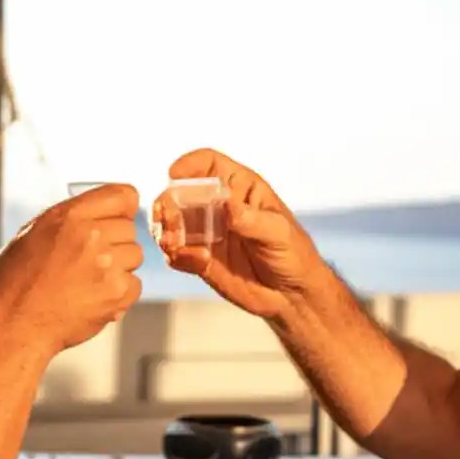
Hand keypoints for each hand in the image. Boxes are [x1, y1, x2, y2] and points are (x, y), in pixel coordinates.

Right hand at [0, 183, 142, 353]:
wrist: (12, 325)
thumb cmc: (15, 282)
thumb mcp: (34, 232)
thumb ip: (72, 219)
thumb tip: (100, 214)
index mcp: (70, 216)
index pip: (124, 196)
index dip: (122, 209)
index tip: (116, 219)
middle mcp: (92, 237)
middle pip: (130, 229)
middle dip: (115, 242)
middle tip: (90, 260)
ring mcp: (107, 266)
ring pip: (135, 256)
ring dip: (118, 267)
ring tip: (88, 280)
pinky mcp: (116, 294)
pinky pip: (135, 285)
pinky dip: (119, 293)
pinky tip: (93, 297)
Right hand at [152, 148, 327, 318]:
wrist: (292, 294)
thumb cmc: (294, 254)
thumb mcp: (279, 233)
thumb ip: (253, 220)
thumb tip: (228, 206)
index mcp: (240, 188)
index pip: (209, 164)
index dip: (189, 164)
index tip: (173, 175)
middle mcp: (217, 206)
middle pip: (181, 192)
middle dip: (169, 202)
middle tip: (170, 220)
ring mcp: (206, 232)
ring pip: (172, 222)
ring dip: (165, 230)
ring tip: (173, 244)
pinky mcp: (200, 259)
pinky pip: (176, 253)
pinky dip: (174, 255)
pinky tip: (189, 261)